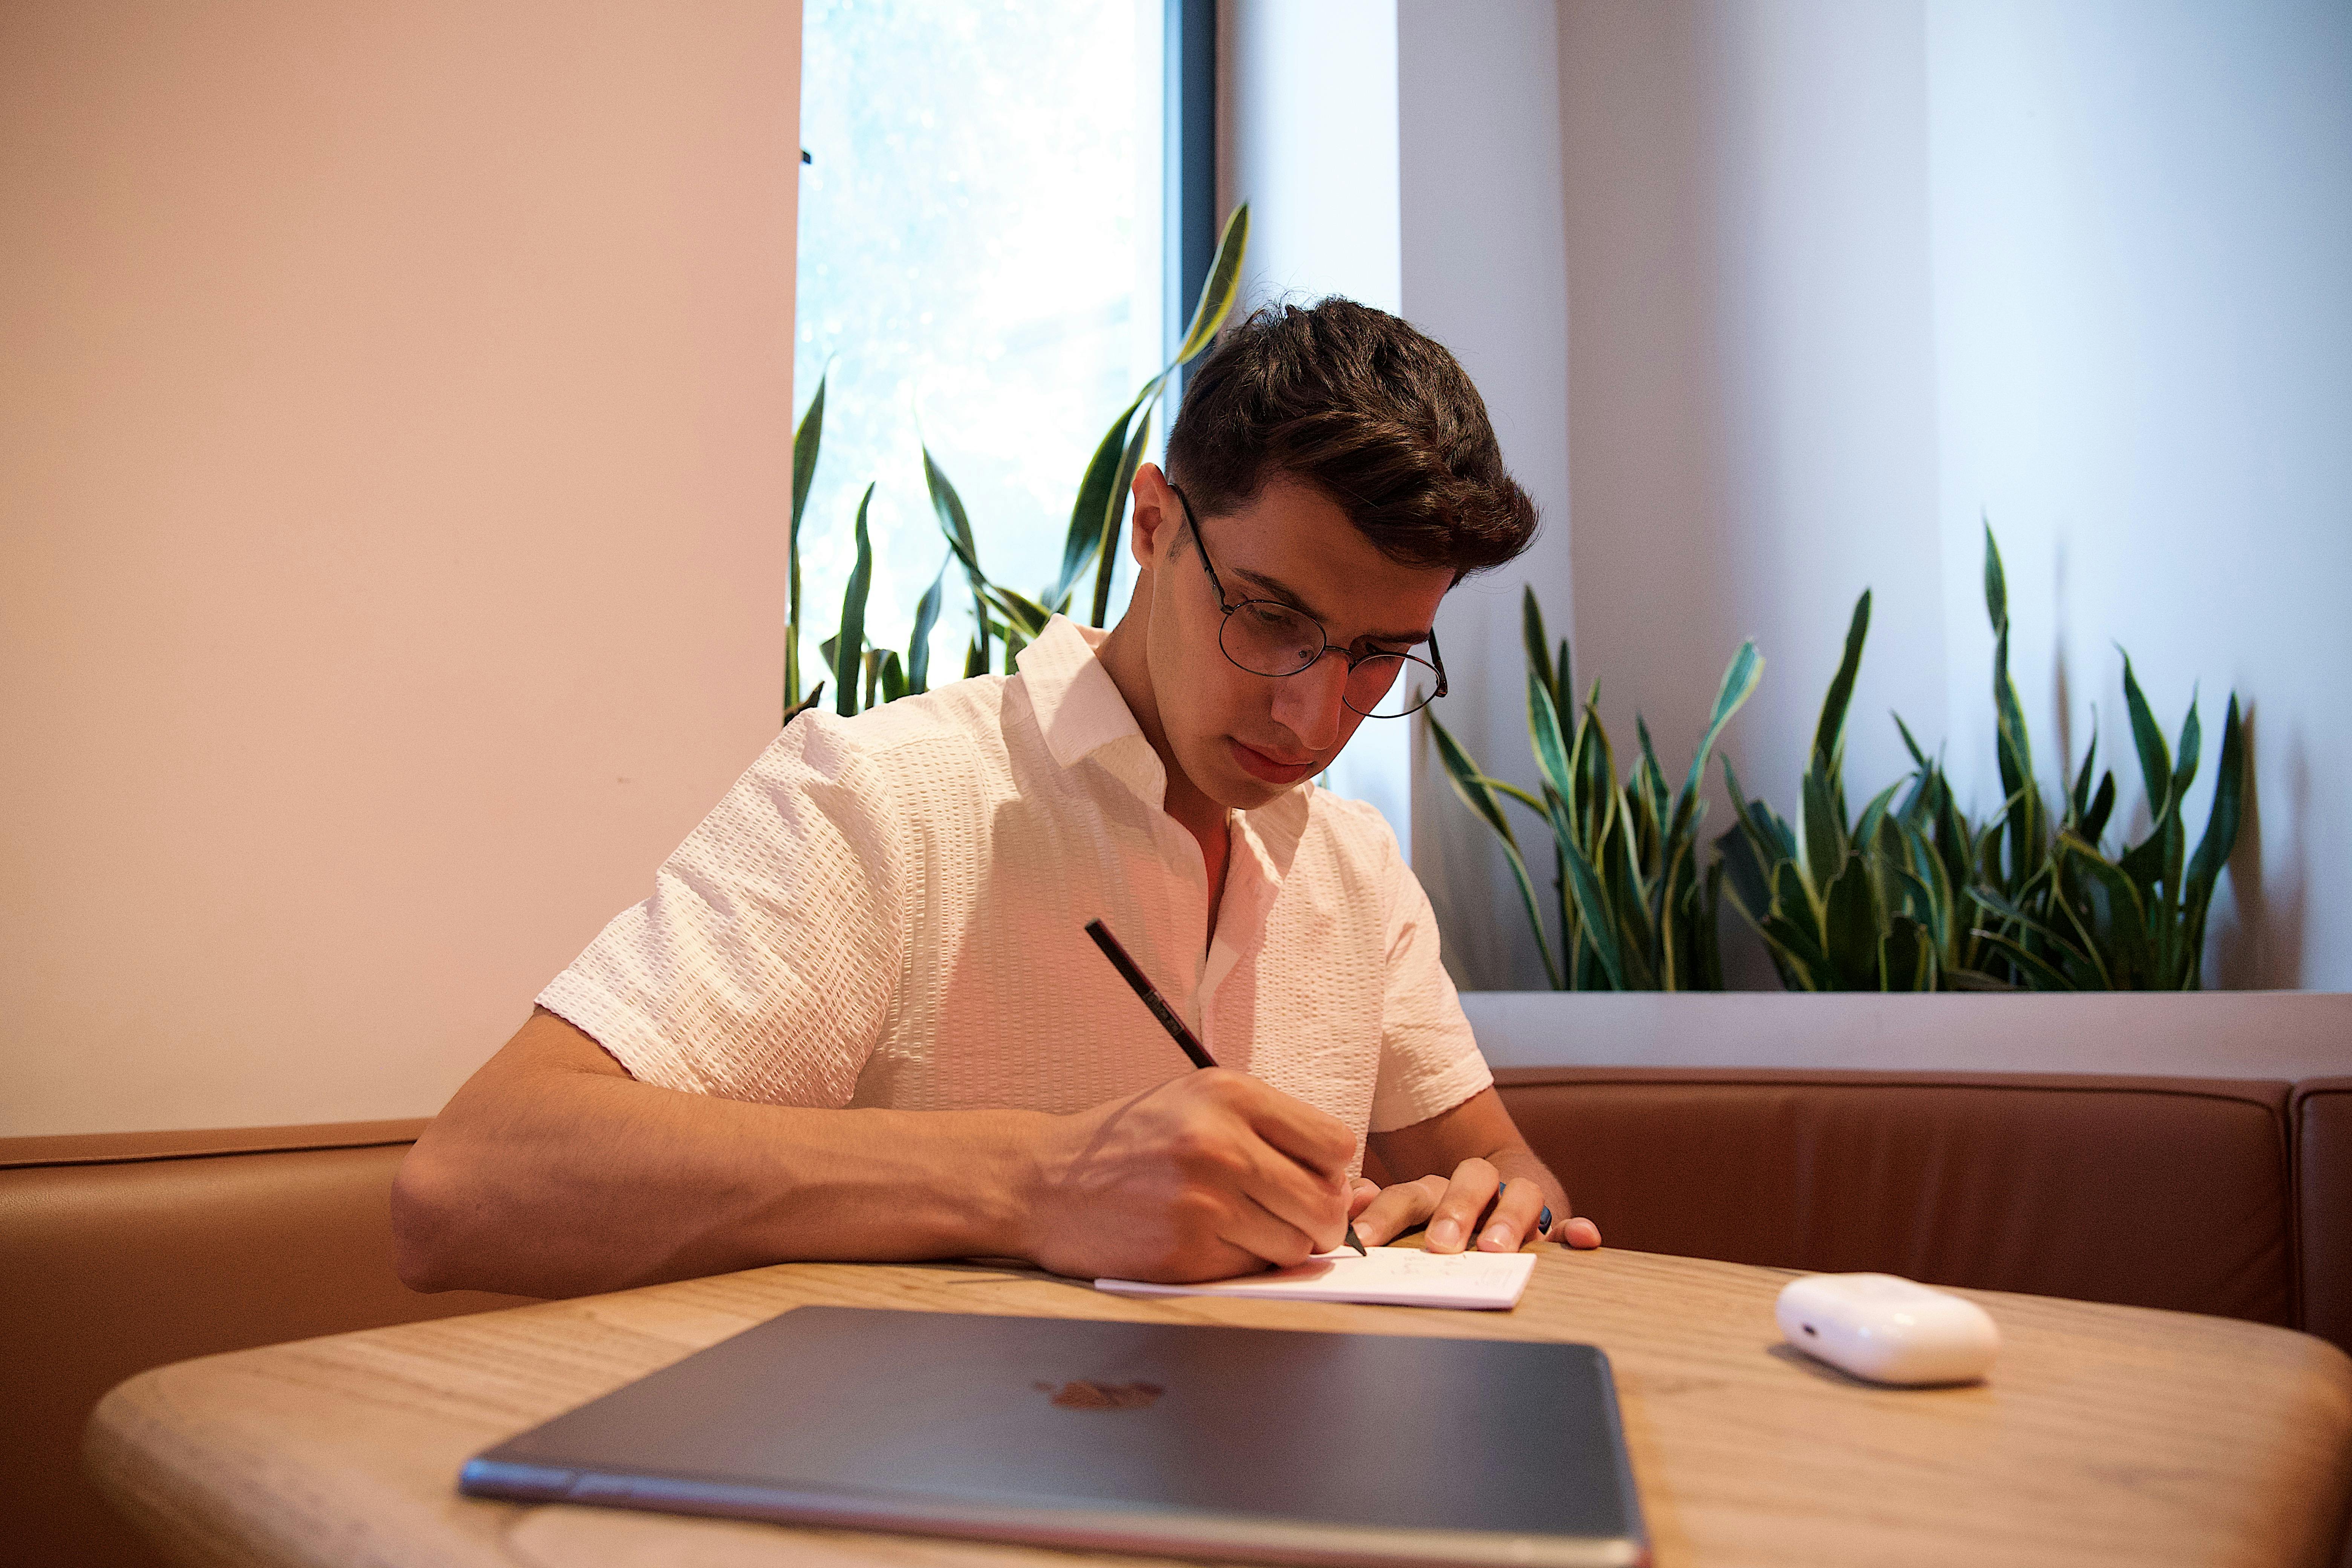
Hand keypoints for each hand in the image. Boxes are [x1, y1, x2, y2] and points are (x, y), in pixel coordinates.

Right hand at [1017, 1069, 1356, 1283]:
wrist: (1042, 1181)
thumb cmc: (1134, 1140)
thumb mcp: (1200, 1104)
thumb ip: (1280, 1134)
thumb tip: (1366, 1191)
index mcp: (1230, 1095)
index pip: (1336, 1145)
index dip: (1331, 1169)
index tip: (1305, 1175)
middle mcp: (1220, 1144)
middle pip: (1325, 1203)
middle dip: (1319, 1219)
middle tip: (1286, 1215)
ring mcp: (1202, 1202)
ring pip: (1296, 1245)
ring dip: (1280, 1245)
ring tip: (1238, 1224)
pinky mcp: (1183, 1254)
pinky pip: (1253, 1271)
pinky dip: (1242, 1264)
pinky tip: (1207, 1241)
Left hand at [1346, 1159, 1602, 1251]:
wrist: (1502, 1187)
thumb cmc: (1444, 1218)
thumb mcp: (1409, 1214)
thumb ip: (1379, 1208)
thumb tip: (1347, 1195)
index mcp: (1433, 1192)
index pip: (1406, 1194)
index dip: (1383, 1215)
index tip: (1363, 1240)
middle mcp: (1475, 1190)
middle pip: (1465, 1183)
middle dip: (1452, 1211)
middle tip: (1440, 1245)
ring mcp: (1517, 1203)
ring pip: (1518, 1193)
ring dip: (1509, 1217)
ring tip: (1498, 1247)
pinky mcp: (1553, 1221)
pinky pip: (1568, 1223)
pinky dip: (1577, 1229)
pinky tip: (1584, 1238)